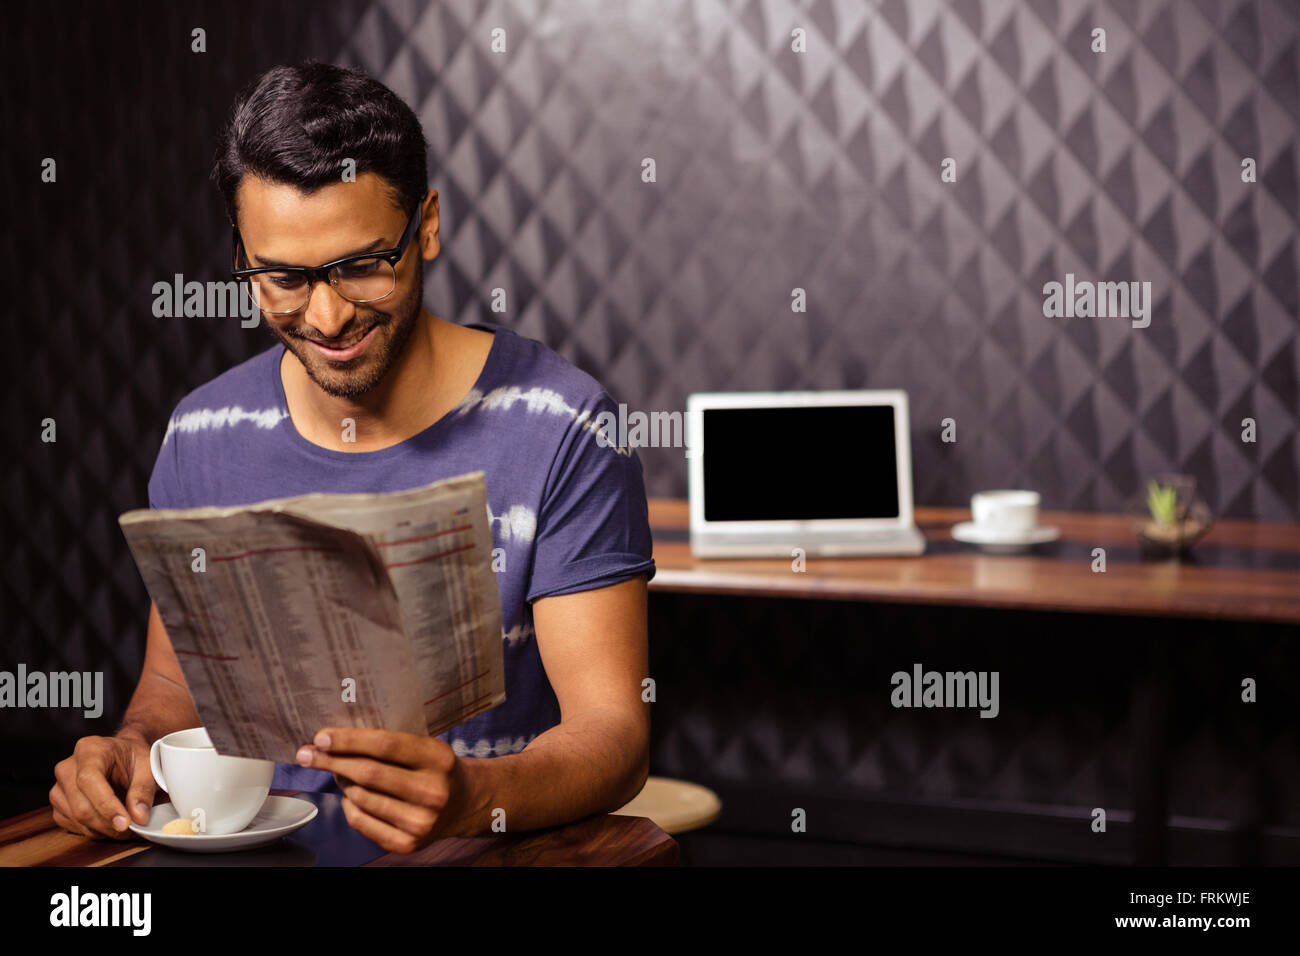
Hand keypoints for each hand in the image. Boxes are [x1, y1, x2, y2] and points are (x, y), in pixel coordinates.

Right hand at [50, 732, 155, 839]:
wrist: (122, 755)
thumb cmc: (133, 757)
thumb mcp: (148, 766)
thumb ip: (144, 790)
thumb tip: (139, 817)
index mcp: (90, 750)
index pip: (89, 780)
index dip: (106, 805)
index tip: (125, 823)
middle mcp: (68, 767)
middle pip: (81, 805)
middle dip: (108, 823)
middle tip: (131, 829)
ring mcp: (59, 786)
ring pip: (76, 818)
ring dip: (102, 829)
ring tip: (124, 825)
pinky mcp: (59, 802)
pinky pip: (72, 824)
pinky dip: (93, 829)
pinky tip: (109, 823)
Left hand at [296, 728, 465, 853]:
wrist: (466, 803)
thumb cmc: (436, 768)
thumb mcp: (425, 747)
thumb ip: (390, 744)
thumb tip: (335, 741)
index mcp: (438, 759)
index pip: (385, 745)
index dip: (349, 740)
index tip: (321, 736)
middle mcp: (432, 792)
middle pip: (368, 773)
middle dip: (332, 761)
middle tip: (308, 754)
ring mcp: (420, 821)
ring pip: (361, 798)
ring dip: (341, 782)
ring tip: (338, 771)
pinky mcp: (408, 843)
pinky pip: (362, 822)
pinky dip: (349, 806)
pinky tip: (350, 795)